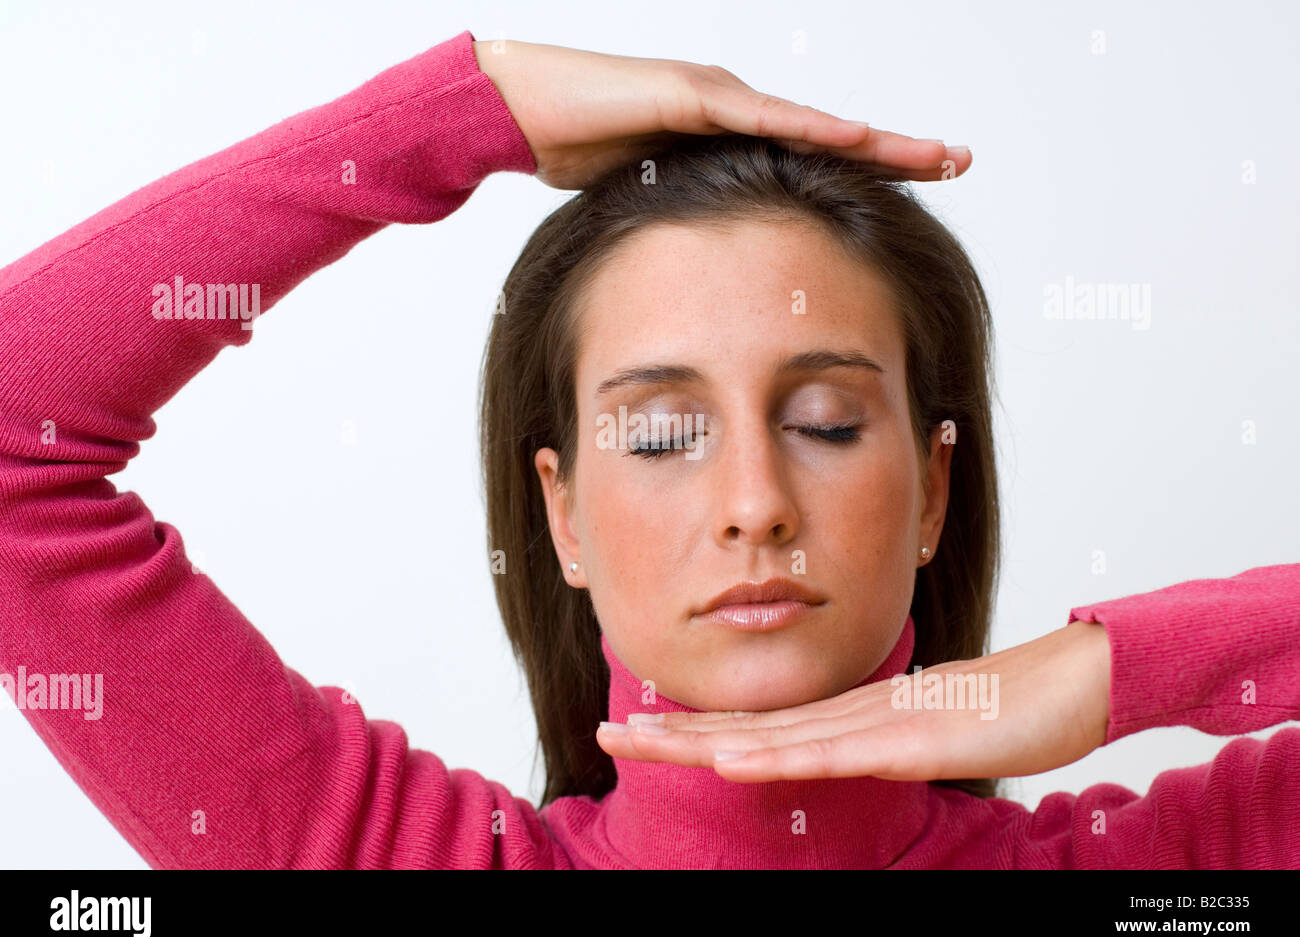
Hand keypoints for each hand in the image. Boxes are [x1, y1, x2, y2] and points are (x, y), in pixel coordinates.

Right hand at [473, 38, 970, 189]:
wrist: (520, 110)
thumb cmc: (578, 153)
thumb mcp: (650, 203)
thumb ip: (689, 225)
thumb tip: (712, 277)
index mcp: (733, 141)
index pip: (814, 158)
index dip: (869, 170)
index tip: (922, 185)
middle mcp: (738, 111)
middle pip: (832, 136)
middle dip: (897, 151)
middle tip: (958, 161)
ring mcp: (719, 98)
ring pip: (813, 123)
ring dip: (876, 140)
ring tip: (933, 155)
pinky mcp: (691, 96)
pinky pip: (761, 118)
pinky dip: (811, 129)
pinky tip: (859, 138)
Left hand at [596, 619, 1110, 782]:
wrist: (1072, 682)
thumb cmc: (1006, 706)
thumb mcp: (926, 729)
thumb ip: (880, 737)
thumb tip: (842, 747)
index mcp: (852, 711)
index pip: (759, 724)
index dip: (696, 727)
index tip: (641, 730)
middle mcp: (850, 711)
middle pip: (747, 725)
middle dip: (672, 731)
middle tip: (606, 731)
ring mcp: (874, 722)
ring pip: (770, 736)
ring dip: (697, 741)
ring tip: (634, 740)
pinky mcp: (905, 739)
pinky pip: (827, 754)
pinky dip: (771, 760)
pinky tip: (726, 761)